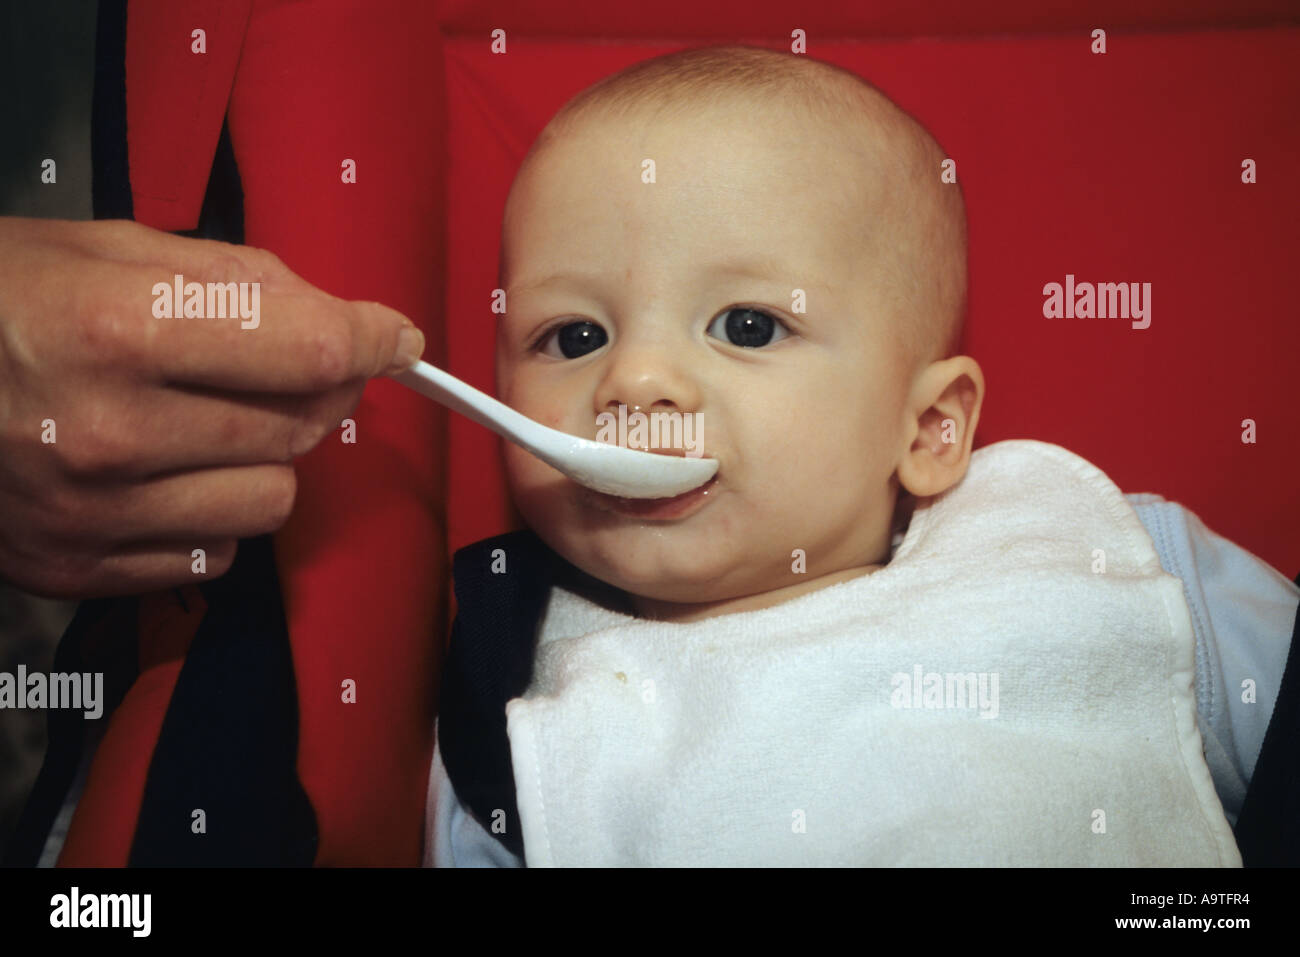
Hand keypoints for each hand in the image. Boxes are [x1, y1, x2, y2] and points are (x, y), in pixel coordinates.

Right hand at [0, 217, 423, 596]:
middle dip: (319, 387)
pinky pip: (214, 551)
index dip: (371, 338)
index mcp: (118, 331)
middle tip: (288, 361)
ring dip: (268, 454)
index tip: (393, 335)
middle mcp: (109, 433)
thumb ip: (234, 279)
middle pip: (303, 426)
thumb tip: (341, 317)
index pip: (308, 350)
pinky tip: (165, 470)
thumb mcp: (105, 247)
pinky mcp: (78, 568)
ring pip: (273, 498)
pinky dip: (211, 510)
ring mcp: (92, 514)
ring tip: (210, 418)